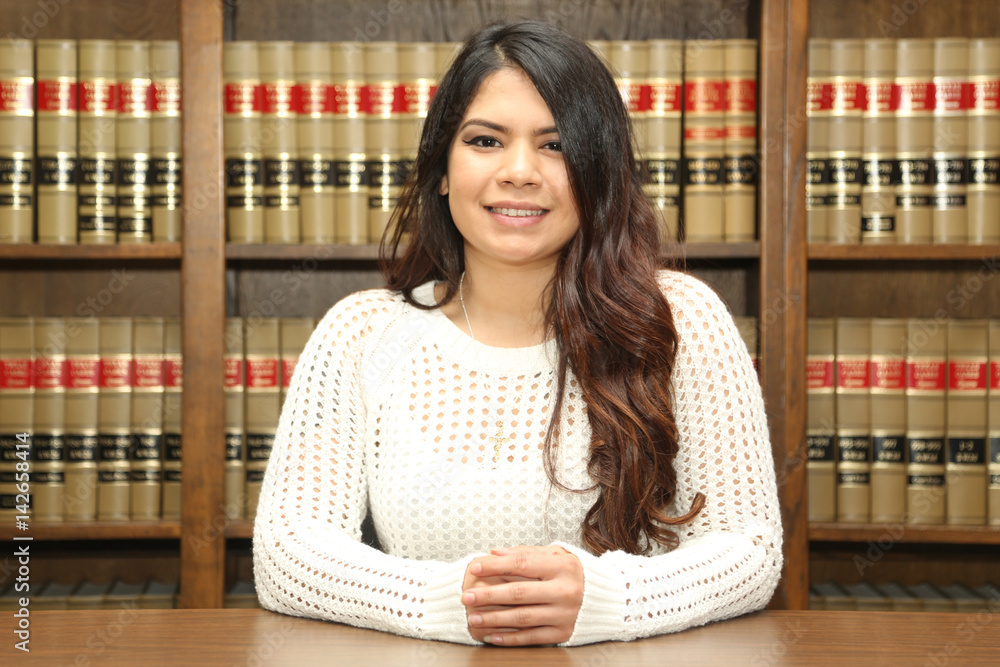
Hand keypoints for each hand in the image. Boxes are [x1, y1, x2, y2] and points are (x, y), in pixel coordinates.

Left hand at [462, 545, 583, 646]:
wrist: (604, 598)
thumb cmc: (570, 573)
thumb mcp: (554, 555)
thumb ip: (525, 553)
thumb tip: (494, 553)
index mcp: (562, 566)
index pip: (522, 563)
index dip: (496, 565)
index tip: (475, 567)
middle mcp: (566, 590)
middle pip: (519, 593)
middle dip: (488, 595)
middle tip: (466, 597)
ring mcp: (565, 614)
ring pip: (522, 617)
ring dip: (494, 619)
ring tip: (473, 617)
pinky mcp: (563, 633)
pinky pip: (531, 637)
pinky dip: (509, 638)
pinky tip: (491, 635)